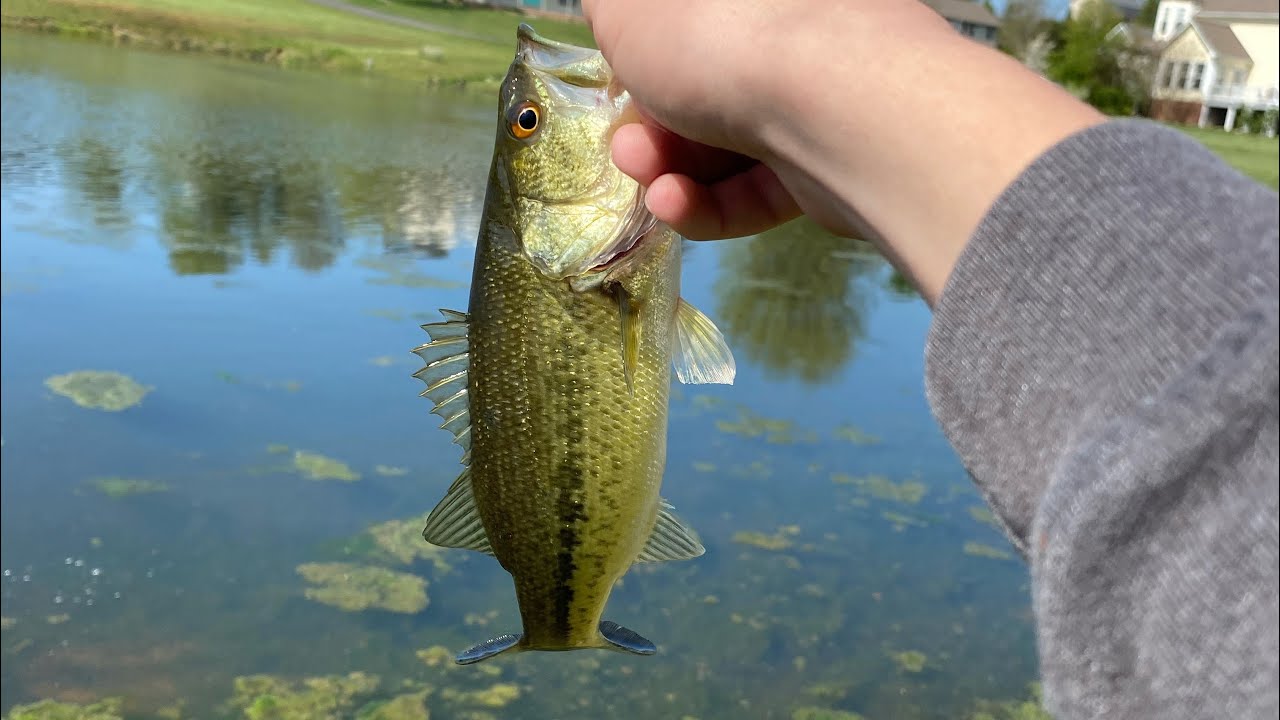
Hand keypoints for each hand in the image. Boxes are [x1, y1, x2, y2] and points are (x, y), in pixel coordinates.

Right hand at [584, 0, 1103, 303]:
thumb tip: (612, 12)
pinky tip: (678, 209)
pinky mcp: (834, 165)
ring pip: (731, 143)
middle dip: (651, 127)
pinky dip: (713, 205)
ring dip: (674, 173)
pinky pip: (761, 188)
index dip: (645, 58)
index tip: (619, 86)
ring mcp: (820, 99)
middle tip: (628, 151)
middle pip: (705, 88)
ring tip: (653, 189)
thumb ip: (614, 8)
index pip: (687, 27)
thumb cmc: (718, 37)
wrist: (833, 104)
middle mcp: (792, 32)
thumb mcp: (629, 5)